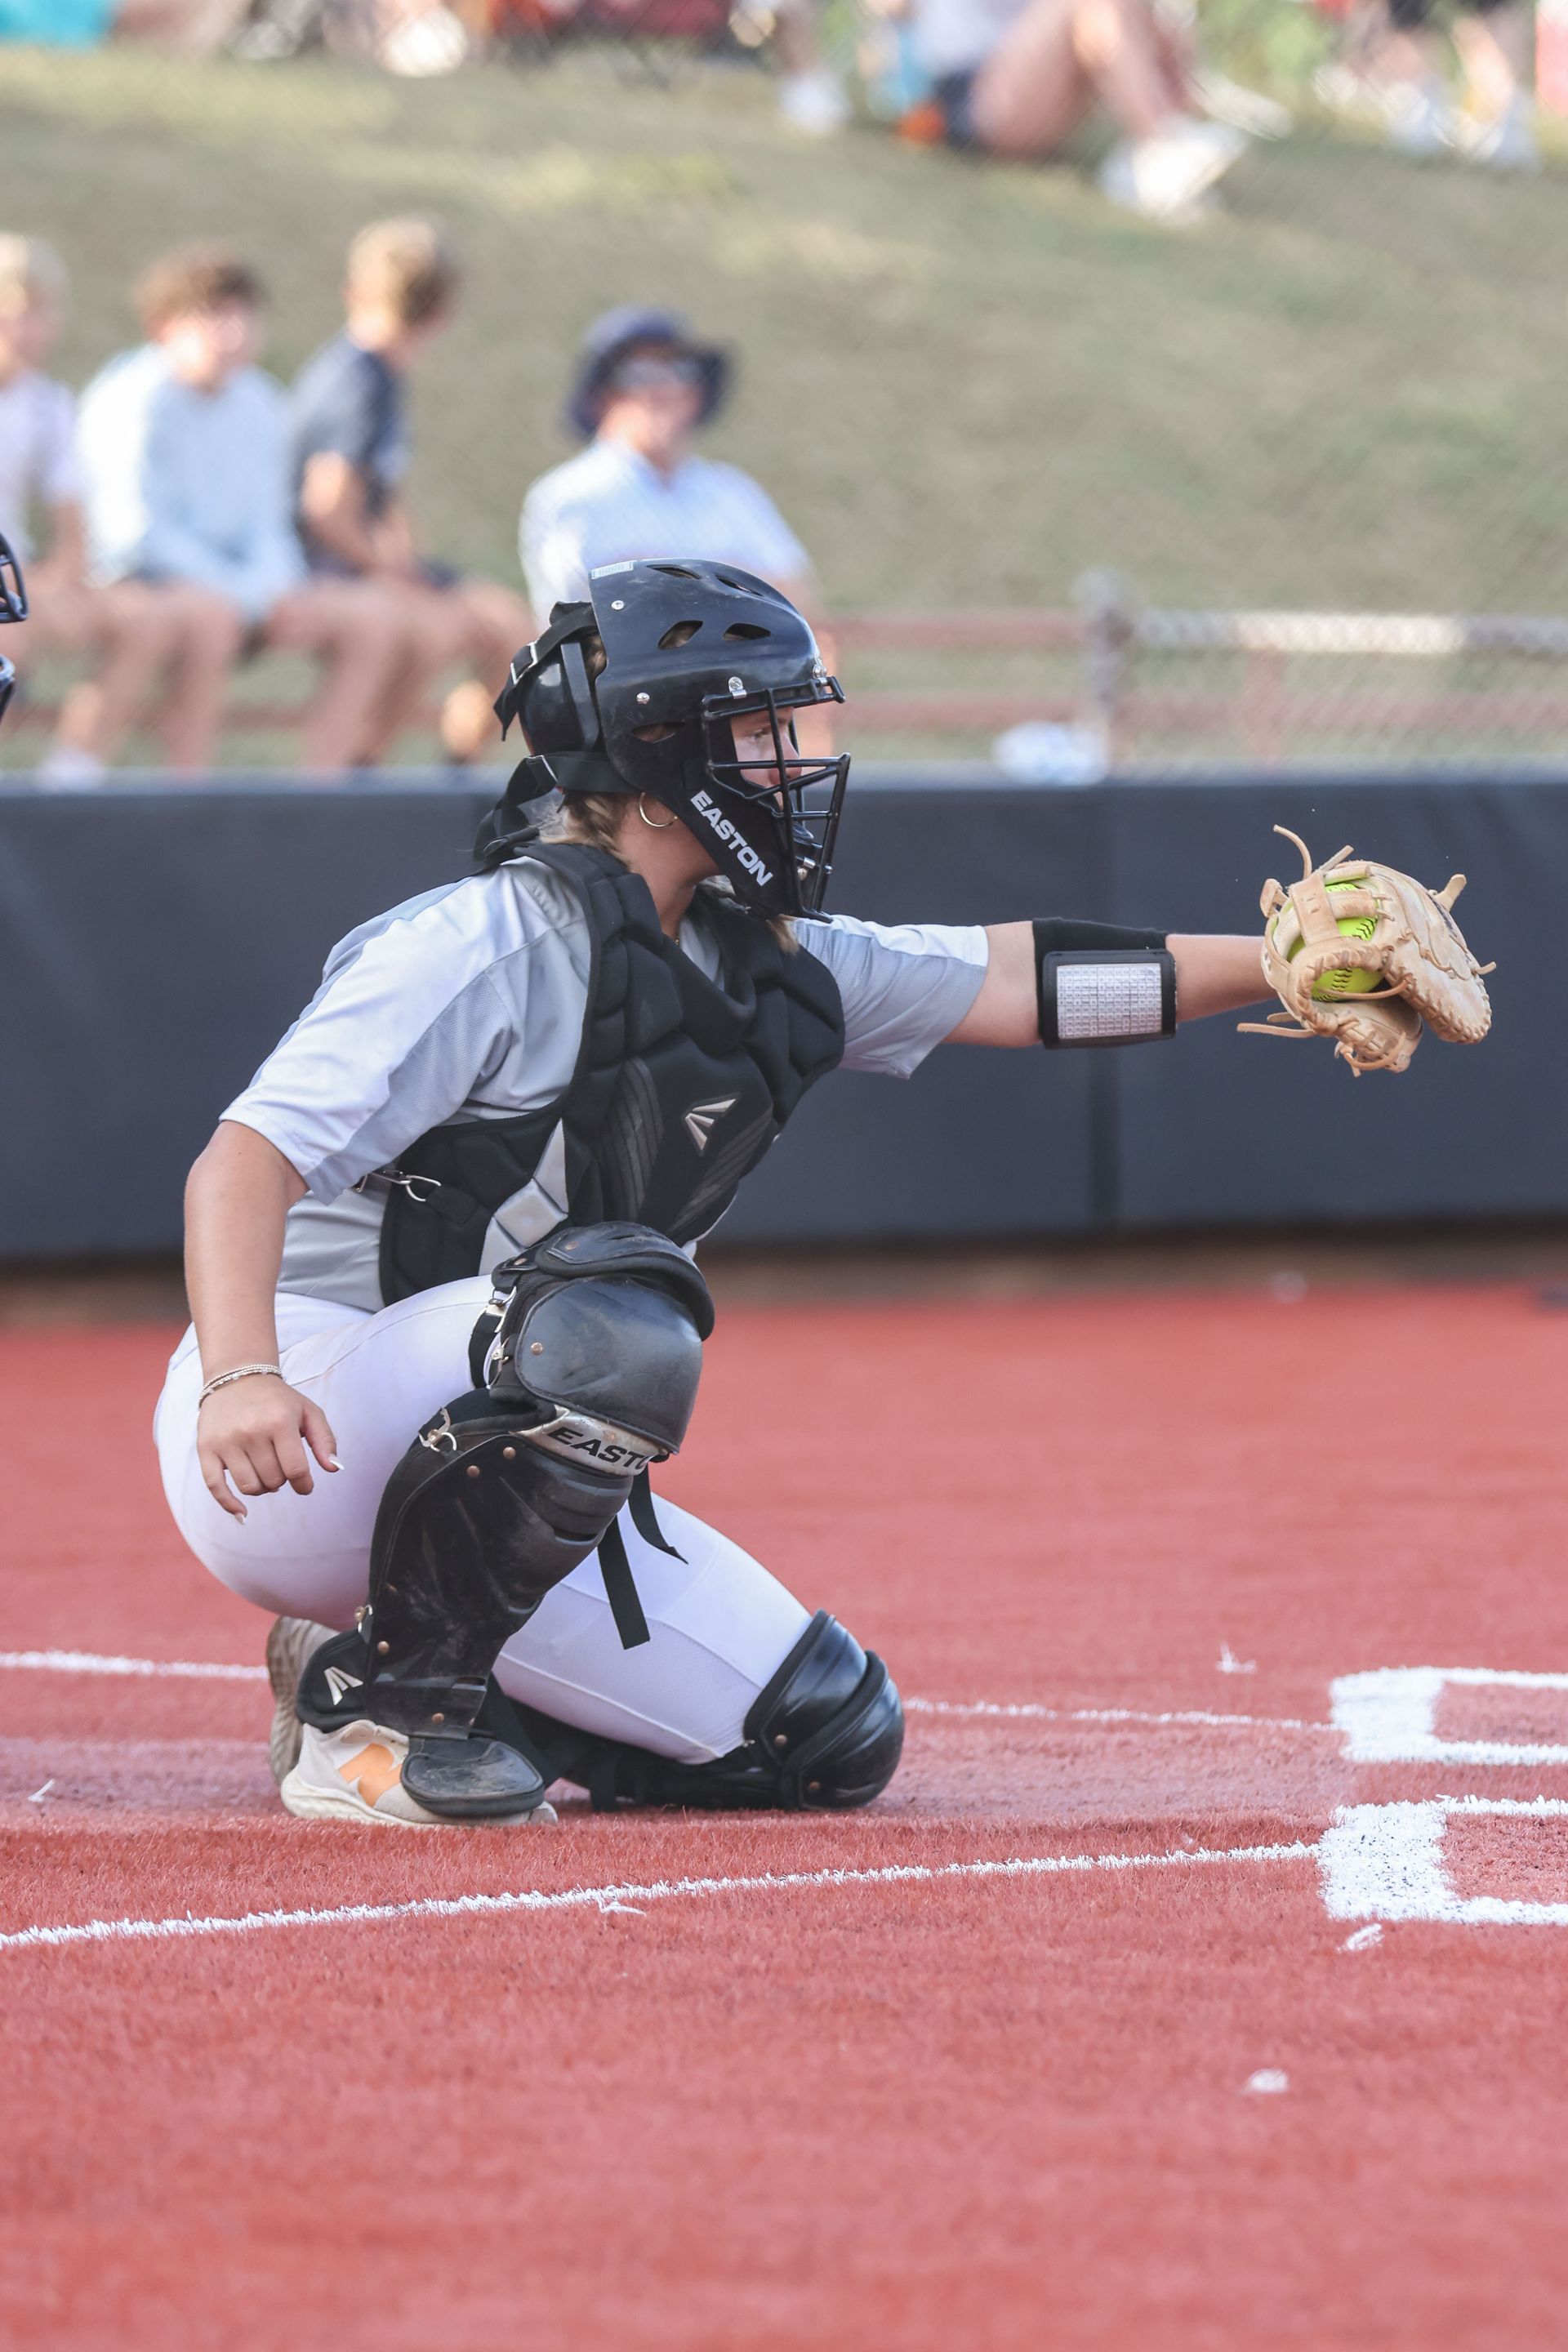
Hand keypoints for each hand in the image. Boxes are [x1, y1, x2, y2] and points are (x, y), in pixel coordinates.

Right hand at [197, 1375, 338, 1520]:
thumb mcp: (309, 1411)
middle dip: (282, 1480)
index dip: (304, 1485)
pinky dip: (229, 1504)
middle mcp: (251, 1431)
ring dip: (262, 1488)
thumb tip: (334, 1469)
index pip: (296, 1470)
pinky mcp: (206, 1448)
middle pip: (273, 1480)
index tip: (305, 1485)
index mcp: (279, 1422)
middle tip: (281, 1466)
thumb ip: (325, 1440)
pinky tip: (242, 1513)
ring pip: (250, 1487)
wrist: (237, 1378)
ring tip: (266, 1473)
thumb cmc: (278, 1400)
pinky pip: (215, 1486)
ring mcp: (226, 1441)